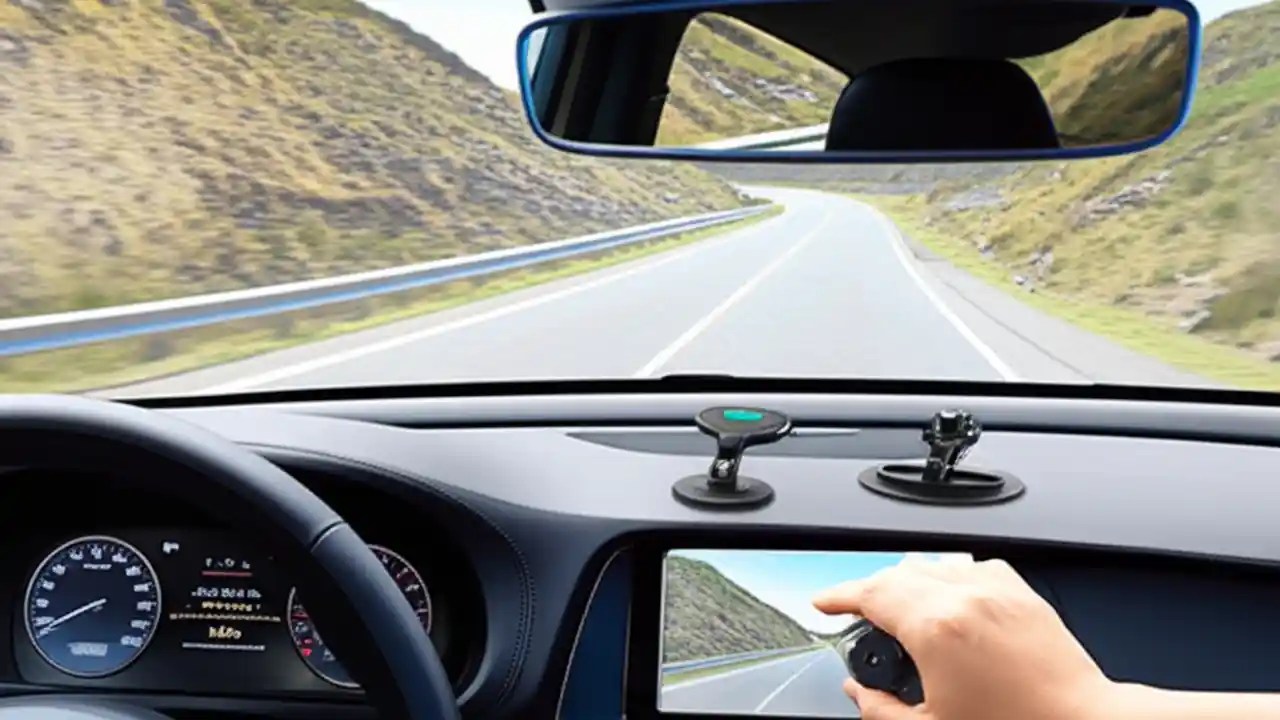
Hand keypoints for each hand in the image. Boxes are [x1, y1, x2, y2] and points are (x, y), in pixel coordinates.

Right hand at [813, 556, 1112, 719]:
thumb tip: (859, 693)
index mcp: (937, 628)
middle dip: (870, 592)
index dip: (838, 595)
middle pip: (897, 574)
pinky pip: (973, 568)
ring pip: (933, 565)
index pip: (870, 593)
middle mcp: (966, 598)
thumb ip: (882, 710)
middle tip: (859, 620)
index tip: (826, 601)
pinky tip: (949, 604)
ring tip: (901, 614)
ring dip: (908, 583)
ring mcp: (997, 592)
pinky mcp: (1023, 595)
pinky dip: (950, 579)